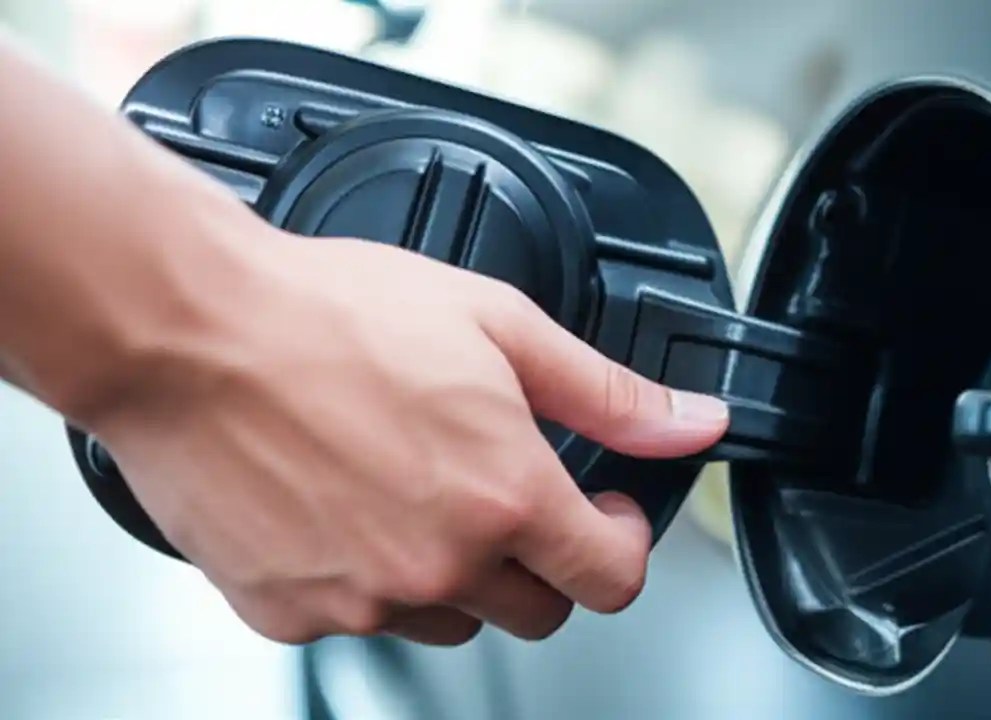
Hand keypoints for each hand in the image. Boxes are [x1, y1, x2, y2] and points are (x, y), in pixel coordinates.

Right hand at [87, 222, 728, 645]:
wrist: (187, 331)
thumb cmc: (328, 315)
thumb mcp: (499, 325)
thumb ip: (608, 392)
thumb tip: (691, 423)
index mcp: (506, 496)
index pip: (613, 580)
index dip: (620, 544)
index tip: (599, 510)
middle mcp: (440, 565)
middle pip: (538, 612)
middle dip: (541, 558)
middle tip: (505, 489)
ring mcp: (362, 600)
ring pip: (452, 621)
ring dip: (457, 571)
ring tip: (415, 487)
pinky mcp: (290, 613)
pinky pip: (362, 619)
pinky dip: (370, 578)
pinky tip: (347, 506)